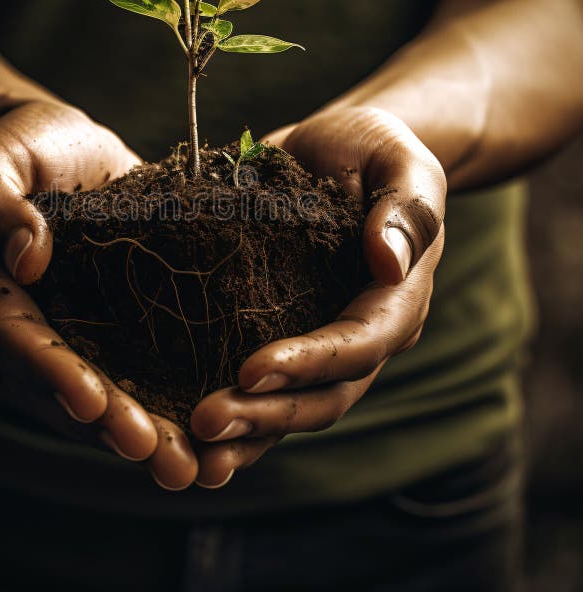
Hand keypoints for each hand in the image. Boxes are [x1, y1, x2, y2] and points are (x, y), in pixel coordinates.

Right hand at [0, 100, 197, 489]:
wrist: (65, 146)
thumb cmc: (23, 146)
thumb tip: (25, 256)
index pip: (20, 343)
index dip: (53, 376)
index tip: (91, 401)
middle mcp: (42, 324)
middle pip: (69, 388)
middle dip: (114, 427)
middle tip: (162, 461)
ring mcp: (87, 326)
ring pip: (113, 390)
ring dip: (151, 432)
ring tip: (196, 469)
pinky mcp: (128, 316)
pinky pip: (150, 362)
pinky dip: (177, 395)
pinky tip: (220, 422)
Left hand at [189, 105, 445, 487]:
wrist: (339, 150)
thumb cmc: (374, 148)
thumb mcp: (399, 160)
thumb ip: (406, 208)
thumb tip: (391, 262)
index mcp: (395, 298)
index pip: (359, 344)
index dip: (309, 362)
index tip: (251, 371)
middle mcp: (362, 334)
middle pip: (324, 394)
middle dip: (267, 413)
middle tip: (205, 422)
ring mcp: (321, 339)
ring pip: (292, 405)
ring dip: (246, 430)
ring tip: (192, 445)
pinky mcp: (282, 332)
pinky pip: (263, 385)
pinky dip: (235, 411)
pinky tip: (189, 433)